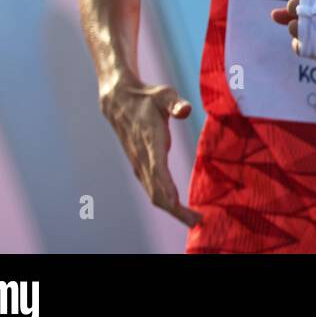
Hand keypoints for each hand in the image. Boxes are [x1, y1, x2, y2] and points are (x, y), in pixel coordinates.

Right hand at [99, 79, 201, 226]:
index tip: (181, 206)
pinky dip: (164, 200)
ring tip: (192, 219)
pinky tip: (176, 205)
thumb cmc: (147, 98)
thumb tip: (185, 109)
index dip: (170, 194)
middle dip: (176, 210)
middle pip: (157, 193)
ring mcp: (140, 164)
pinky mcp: (140, 165)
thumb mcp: (164, 95)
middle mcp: (143, 159)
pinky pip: (152, 188)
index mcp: (151, 143)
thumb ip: (175, 103)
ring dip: (171, 209)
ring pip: (153, 194)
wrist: (119, 102)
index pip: (159, 174)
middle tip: (197, 221)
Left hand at [271, 0, 315, 72]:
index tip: (305, 3)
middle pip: (294, 7)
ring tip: (310, 34)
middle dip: (294, 15)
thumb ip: (306, 7)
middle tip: (309, 21)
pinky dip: (301, 47)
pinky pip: (302, 47)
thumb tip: (274, 14)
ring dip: (297, 33)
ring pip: (295, 28)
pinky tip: (312, 46)